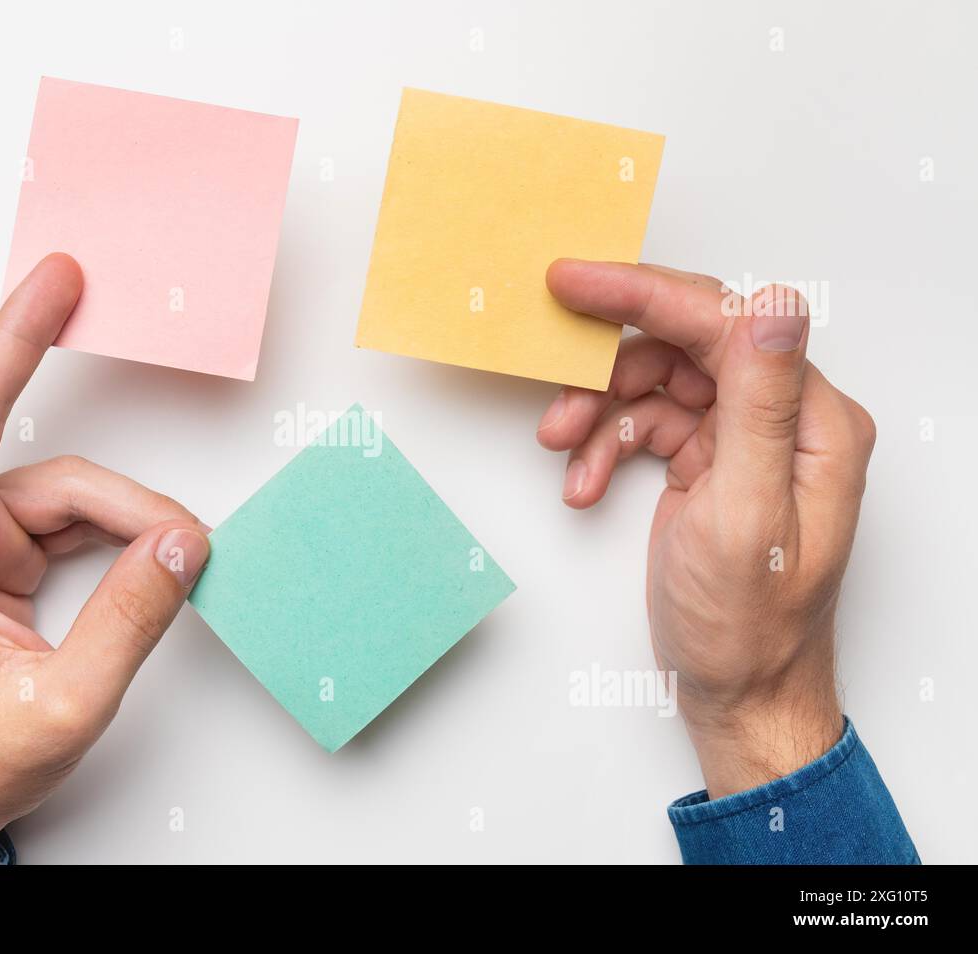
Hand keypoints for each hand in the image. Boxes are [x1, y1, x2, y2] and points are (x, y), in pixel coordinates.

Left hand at [0, 254, 209, 857]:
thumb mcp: (61, 701)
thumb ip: (131, 617)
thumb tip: (181, 546)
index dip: (16, 339)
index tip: (51, 286)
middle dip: (29, 346)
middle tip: (73, 286)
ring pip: (50, 478)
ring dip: (119, 502)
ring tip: (179, 541)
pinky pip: (58, 512)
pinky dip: (109, 522)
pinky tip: (148, 542)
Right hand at [537, 261, 875, 797]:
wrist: (737, 692)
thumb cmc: (750, 626)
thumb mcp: (746, 513)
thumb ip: (760, 404)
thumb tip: (774, 304)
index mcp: (812, 422)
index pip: (725, 324)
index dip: (644, 295)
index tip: (575, 283)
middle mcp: (783, 420)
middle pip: (686, 345)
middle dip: (611, 361)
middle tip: (551, 360)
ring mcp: (744, 440)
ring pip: (656, 384)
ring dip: (599, 410)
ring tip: (562, 445)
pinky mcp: (710, 463)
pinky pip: (645, 425)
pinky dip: (605, 446)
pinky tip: (584, 481)